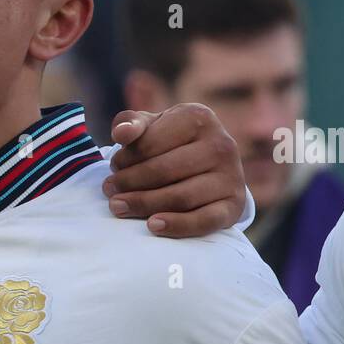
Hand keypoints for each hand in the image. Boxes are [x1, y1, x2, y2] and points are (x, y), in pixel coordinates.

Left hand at [103, 104, 245, 237]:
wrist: (212, 165)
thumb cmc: (171, 142)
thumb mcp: (152, 126)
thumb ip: (131, 123)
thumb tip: (122, 134)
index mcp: (198, 117)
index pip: (151, 143)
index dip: (126, 158)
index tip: (113, 167)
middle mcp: (221, 144)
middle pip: (164, 171)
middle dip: (130, 182)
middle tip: (109, 190)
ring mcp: (231, 175)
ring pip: (181, 196)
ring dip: (144, 204)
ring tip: (118, 207)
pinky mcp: (234, 205)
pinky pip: (205, 220)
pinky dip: (178, 225)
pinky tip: (153, 225)